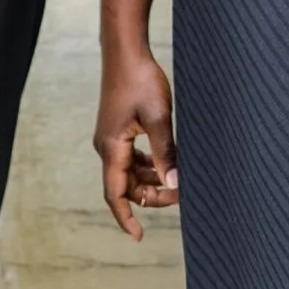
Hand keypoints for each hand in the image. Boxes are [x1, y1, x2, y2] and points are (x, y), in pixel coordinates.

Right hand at [94, 45, 178, 237]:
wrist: (125, 51)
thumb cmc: (140, 80)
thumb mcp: (158, 118)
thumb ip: (165, 152)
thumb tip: (174, 182)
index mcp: (112, 148)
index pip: (116, 194)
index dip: (126, 218)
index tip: (139, 236)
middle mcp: (107, 147)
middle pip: (126, 186)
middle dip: (151, 195)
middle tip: (181, 194)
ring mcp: (111, 138)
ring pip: (130, 172)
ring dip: (151, 180)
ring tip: (178, 179)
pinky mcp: (118, 129)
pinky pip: (131, 158)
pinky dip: (148, 165)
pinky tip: (167, 160)